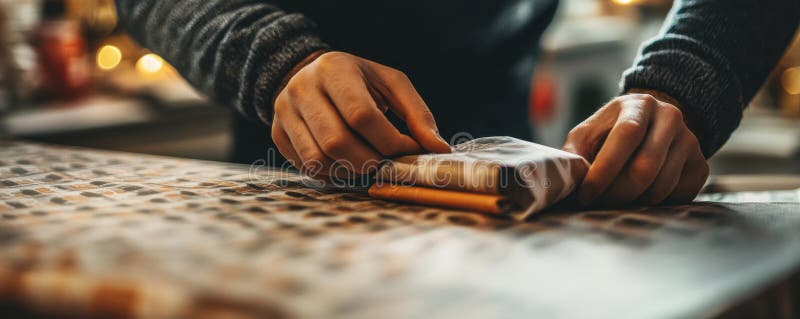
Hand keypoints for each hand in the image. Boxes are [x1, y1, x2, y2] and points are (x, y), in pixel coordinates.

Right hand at [271, 51, 450, 176]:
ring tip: (368, 162)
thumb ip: (418, 114)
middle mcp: (302, 88)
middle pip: (337, 142)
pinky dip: (333, 174)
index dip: (389, 141)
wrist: (309, 75)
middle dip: (370, 161)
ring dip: (351, 171)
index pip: (361, 115)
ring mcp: (284, 112)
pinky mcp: (277, 134)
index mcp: (334, 69)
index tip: (408, 149)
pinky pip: (307, 168)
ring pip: (319, 160)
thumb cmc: (360, 81)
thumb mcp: (391, 84)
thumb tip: (439, 148)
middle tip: (386, 162)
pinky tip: (347, 163)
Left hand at [562, 91, 708, 206]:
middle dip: (616, 194)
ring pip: (661, 186)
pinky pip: (677, 197)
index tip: (586, 194)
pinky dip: (654, 206)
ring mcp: (690, 142)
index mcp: (639, 105)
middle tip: (598, 204)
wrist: (650, 125)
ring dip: (632, 203)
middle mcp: (670, 118)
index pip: (627, 135)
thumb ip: (575, 153)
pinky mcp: (700, 165)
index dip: (605, 169)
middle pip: (646, 167)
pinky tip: (637, 198)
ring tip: (613, 202)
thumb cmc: (609, 132)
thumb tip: (566, 180)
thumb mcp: (588, 133)